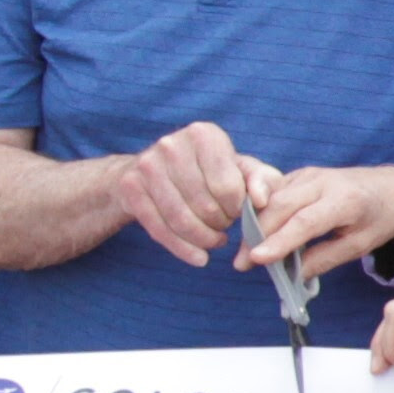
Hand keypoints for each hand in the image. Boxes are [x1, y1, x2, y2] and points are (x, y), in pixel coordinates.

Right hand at [118, 122, 258, 267]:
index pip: (227, 188)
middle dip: (220, 225)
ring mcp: (147, 165)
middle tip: (224, 227)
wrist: (154, 169)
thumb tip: (260, 201)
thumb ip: (262, 180)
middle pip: (205, 206)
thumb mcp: (241, 169)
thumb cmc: (209, 170)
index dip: (237, 210)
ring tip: (214, 240)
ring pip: (181, 220)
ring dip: (203, 239)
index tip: (236, 213)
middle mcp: (172, 145)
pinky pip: (159, 229)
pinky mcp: (131, 188)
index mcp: (204, 134)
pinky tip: (199, 257)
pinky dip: (183, 250)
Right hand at [249, 163, 393, 281]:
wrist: (392, 187)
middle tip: (243, 264)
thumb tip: (291, 275)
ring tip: (247, 254)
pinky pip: (274, 192)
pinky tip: (256, 235)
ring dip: (255, 225)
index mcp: (345, 200)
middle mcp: (323, 182)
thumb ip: (324, 259)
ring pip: (272, 198)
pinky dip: (261, 213)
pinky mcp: (299, 174)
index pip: (304, 221)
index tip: (257, 259)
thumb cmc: (379, 219)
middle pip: (280, 206)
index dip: (279, 241)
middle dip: (257, 235)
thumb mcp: (359, 245)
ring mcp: (309, 174)